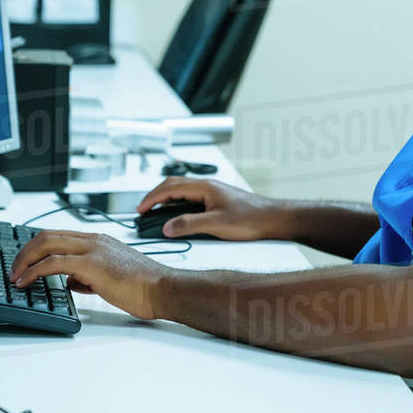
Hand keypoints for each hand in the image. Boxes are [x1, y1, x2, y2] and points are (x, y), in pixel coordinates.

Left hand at [10, 230, 166, 319]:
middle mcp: (94, 240)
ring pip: (46, 243)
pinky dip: (34, 271)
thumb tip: (71, 281)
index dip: (36, 248)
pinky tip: (26, 282)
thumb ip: (88, 276)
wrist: (162, 289)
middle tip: (14, 269)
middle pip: (47, 235)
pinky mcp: (92, 264)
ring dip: (24, 260)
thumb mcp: (109, 278)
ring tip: (15, 276)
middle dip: (24, 252)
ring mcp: (93, 249)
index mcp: (99, 241)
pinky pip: (54, 262)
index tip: (24, 262)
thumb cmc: (143, 286)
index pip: (58, 235)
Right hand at [135, 178, 288, 240]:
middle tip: (142, 210)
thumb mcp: (216, 224)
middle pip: (173, 185)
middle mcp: (207, 186)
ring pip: (182, 191)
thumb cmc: (251, 218)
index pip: (170, 187)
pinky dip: (178, 204)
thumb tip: (166, 227)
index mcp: (204, 187)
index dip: (151, 198)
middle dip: (155, 196)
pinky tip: (177, 215)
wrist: (273, 218)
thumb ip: (189, 225)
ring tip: (155, 213)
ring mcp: (212, 192)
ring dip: (166, 200)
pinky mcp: (218, 200)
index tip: (139, 209)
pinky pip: (191, 198)